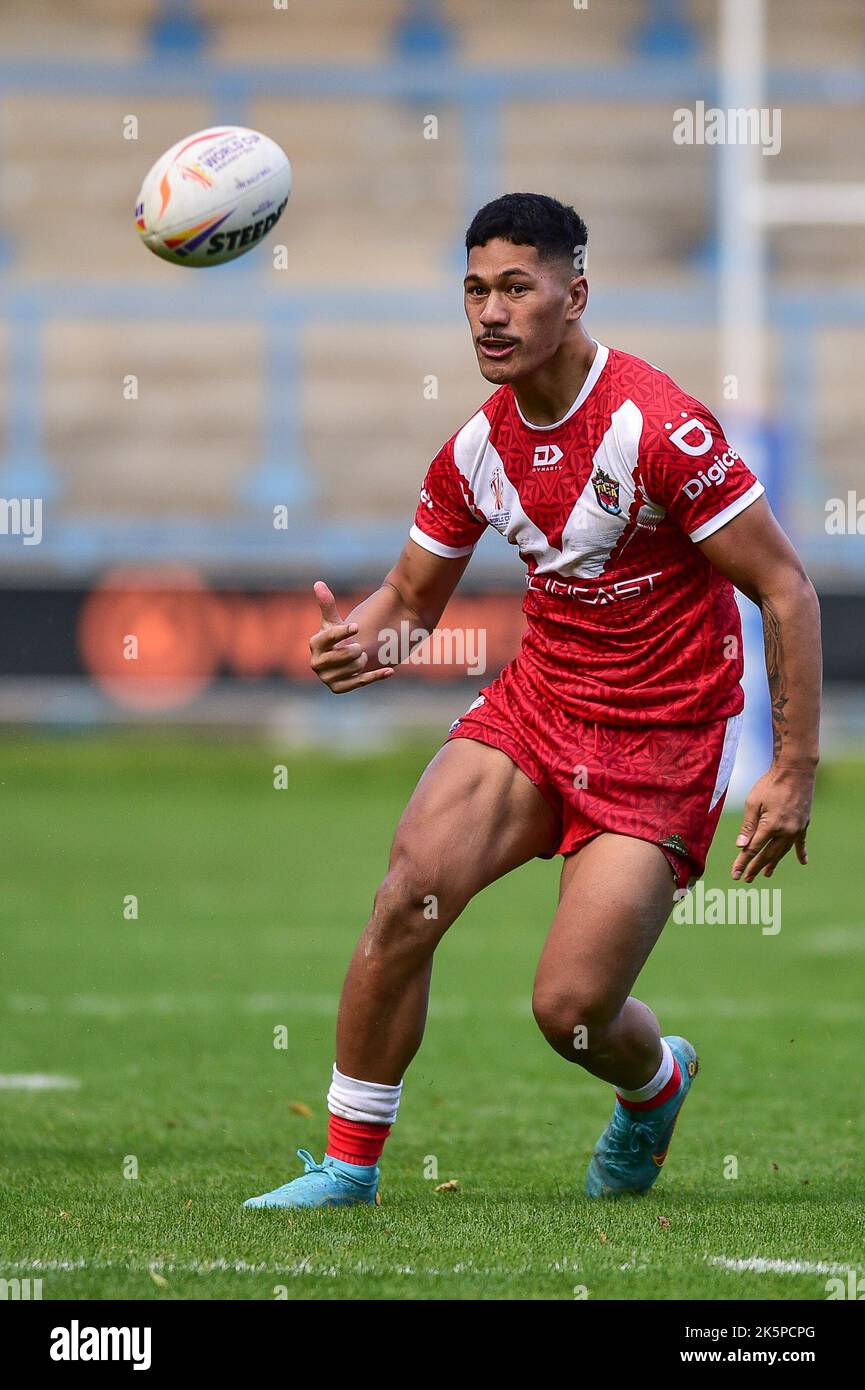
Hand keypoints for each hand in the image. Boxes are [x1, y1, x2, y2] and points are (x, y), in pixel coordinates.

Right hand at [308, 580, 394, 693]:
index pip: (328, 637)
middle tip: (360, 646)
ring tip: (364, 655)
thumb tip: (318, 583)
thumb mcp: (333, 620)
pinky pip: (359, 683)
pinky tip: (390, 670)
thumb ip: (326, 604)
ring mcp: (327, 678)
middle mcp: (317, 663)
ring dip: (363, 661)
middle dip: (355, 650)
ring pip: (352, 669)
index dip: (342, 632)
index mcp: (314, 644)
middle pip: (342, 655)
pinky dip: (375, 676)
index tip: (358, 626)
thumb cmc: (338, 636)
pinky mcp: (339, 688)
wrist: (342, 657)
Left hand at [731, 764, 814, 881]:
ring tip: (766, 874)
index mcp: (770, 826)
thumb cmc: (770, 784)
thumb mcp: (753, 803)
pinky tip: (802, 863)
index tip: (736, 874)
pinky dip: (800, 853)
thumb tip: (741, 847)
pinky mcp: (804, 824)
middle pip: (768, 854)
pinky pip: (801, 842)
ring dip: (773, 863)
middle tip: (747, 879)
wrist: (795, 770)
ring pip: (783, 851)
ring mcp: (797, 829)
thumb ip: (748, 826)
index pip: (753, 849)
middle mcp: (785, 831)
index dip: (743, 863)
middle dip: (756, 867)